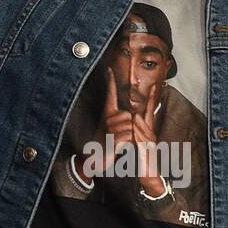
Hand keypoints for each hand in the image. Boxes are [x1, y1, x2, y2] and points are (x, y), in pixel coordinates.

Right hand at [76, 66, 162, 191]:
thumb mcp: (112, 130)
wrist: (96, 160)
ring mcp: (108, 129)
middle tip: (121, 137)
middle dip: (131, 127)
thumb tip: (130, 114)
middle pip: (128, 115)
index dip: (110, 81)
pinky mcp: (111, 139)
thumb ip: (121, 121)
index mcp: (107, 115)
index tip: (109, 68)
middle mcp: (107, 119)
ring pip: (130, 126)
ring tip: (120, 143)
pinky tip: (120, 147)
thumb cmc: (107, 144)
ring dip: (130, 136)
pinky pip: (129, 136)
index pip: (109, 95)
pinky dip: (129, 143)